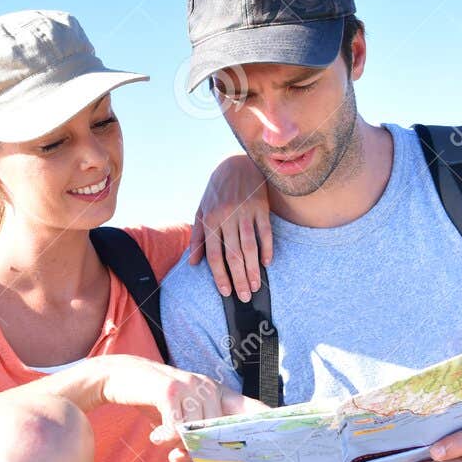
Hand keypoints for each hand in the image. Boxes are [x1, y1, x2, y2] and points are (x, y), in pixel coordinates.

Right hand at [88, 356, 256, 446]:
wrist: (119, 376)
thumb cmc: (154, 400)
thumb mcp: (182, 414)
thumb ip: (200, 432)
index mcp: (216, 393)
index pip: (251, 409)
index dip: (269, 423)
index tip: (284, 441)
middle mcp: (208, 386)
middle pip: (222, 429)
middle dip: (216, 452)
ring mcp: (190, 387)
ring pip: (198, 430)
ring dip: (186, 447)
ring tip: (174, 456)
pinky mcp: (169, 391)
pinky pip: (175, 426)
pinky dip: (167, 438)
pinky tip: (157, 441)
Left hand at [189, 153, 271, 301]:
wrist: (236, 163)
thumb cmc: (216, 190)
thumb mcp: (202, 210)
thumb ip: (198, 237)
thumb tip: (193, 263)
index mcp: (211, 220)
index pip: (214, 255)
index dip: (219, 275)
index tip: (225, 292)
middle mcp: (227, 218)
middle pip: (232, 255)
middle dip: (238, 279)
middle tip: (245, 297)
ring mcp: (245, 213)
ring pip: (249, 247)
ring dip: (253, 270)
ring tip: (256, 286)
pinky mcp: (261, 207)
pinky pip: (265, 232)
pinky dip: (267, 249)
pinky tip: (267, 264)